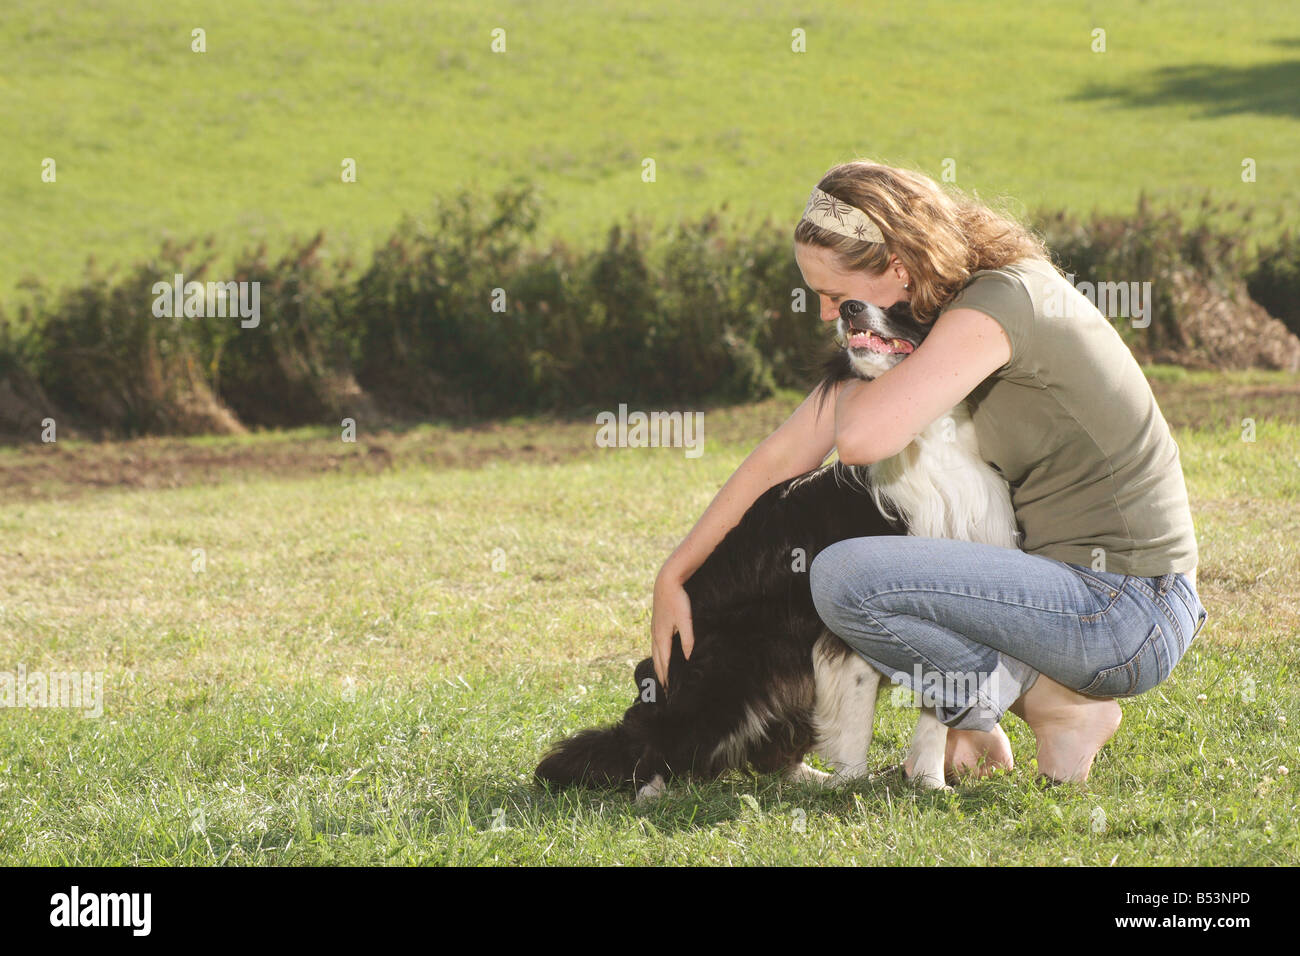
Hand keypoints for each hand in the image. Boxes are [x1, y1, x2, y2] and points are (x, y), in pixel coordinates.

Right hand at [651, 569, 693, 689]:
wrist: (666, 582)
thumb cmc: (677, 600)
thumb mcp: (685, 620)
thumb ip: (687, 639)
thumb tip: (688, 657)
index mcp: (662, 637)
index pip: (664, 663)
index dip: (666, 678)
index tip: (668, 691)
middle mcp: (655, 636)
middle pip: (657, 661)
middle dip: (660, 676)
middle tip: (664, 691)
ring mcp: (654, 630)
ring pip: (655, 653)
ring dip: (658, 667)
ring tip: (661, 678)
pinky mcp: (656, 625)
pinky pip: (655, 645)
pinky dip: (657, 656)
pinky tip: (661, 656)